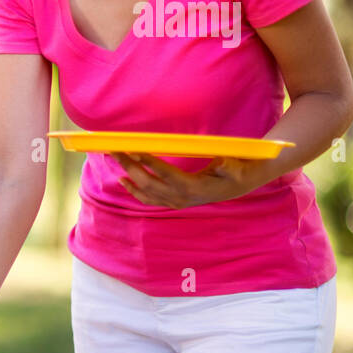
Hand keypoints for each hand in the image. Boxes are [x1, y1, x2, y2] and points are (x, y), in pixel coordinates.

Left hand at [111, 153, 266, 208]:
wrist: (238, 187)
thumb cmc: (235, 172)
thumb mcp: (236, 167)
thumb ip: (228, 166)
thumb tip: (221, 163)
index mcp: (192, 187)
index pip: (164, 173)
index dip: (148, 162)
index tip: (133, 150)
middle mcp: (179, 197)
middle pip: (147, 182)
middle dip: (129, 166)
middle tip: (115, 151)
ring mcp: (174, 202)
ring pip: (144, 192)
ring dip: (128, 176)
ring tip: (114, 160)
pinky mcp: (172, 202)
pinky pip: (148, 199)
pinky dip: (134, 190)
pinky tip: (123, 180)